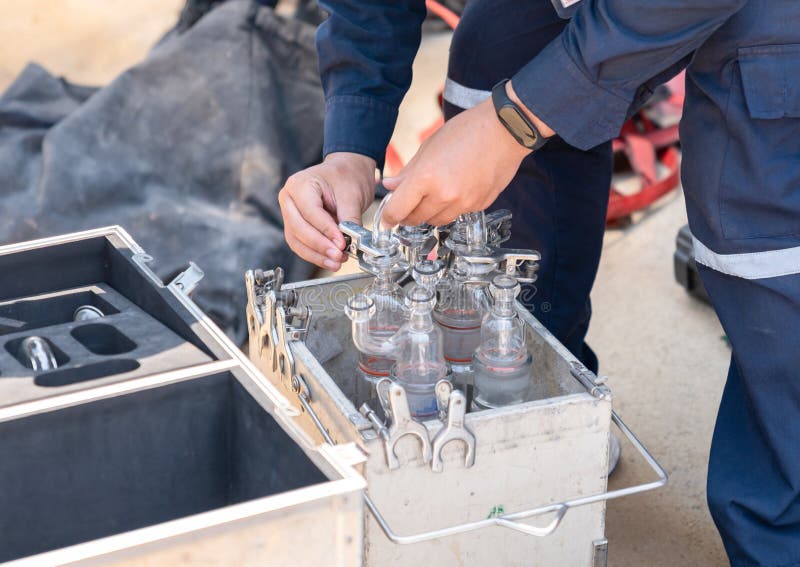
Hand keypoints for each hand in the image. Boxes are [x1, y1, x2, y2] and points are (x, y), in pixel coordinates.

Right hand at [279, 152, 375, 269]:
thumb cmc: (347, 176)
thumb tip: (352, 244)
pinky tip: (330, 261)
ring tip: (337, 262)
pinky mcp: (295, 226)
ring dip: (317, 255)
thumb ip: (350, 220)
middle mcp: (288, 198)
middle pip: (299, 228)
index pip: (310, 212)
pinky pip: (300, 244)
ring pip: (297, 240)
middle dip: (320, 245)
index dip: (326, 230)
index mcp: (299, 184)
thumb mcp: (352, 195)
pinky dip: (315, 254)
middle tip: (339, 256)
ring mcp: (289, 213)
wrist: (346, 171)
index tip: (342, 243)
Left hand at [381, 81, 551, 226]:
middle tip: (408, 204)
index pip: (398, 210)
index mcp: (426, 178)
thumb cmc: (466, 131)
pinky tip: (457, 188)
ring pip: (437, 220)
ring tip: (434, 194)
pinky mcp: (479, 205)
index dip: (388, 217)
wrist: (504, 130)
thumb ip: (408, 172)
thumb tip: (390, 186)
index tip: (386, 219)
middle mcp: (444, 195)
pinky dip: (452, 206)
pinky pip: (458, 213)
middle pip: (416, 218)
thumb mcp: (429, 146)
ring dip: (430, 212)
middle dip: (408, 214)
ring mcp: (463, 203)